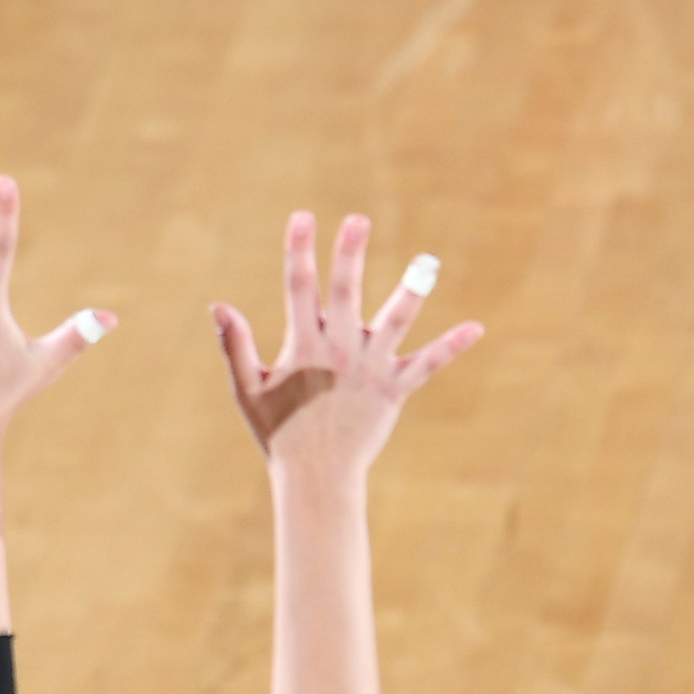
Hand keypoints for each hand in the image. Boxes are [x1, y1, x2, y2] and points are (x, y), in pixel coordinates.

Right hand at [212, 211, 482, 478]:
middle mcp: (339, 351)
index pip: (299, 288)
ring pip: (395, 322)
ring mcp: (370, 369)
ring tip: (428, 261)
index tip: (301, 217)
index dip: (299, 251)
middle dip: (350, 254)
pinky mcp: (395, 390)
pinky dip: (451, 346)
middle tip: (358, 220)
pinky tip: (475, 328)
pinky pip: (427, 364)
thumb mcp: (248, 389)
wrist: (317, 475)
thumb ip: (234, 345)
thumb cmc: (279, 431)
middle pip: (345, 292)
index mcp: (303, 347)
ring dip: (411, 290)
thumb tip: (218, 305)